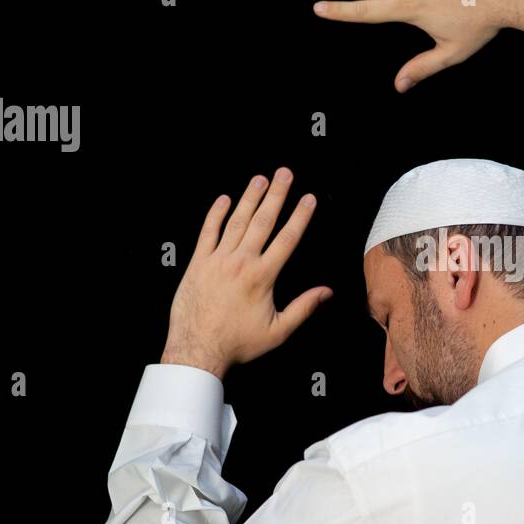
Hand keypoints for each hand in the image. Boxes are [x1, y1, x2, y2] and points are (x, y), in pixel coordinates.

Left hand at [161, 168, 331, 380]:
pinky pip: (207, 233)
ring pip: (236, 221)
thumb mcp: (277, 331)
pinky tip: (223, 199)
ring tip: (260, 179)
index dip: (300, 216)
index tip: (309, 198)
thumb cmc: (237, 344)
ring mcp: (217, 260)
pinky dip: (215, 215)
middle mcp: (241, 263)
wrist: (197, 349)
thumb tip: (326, 292)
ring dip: (249, 198)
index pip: (287, 239)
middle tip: (285, 173)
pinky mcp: (197, 263)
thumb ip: (304, 308)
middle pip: (263, 221)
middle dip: (277, 195)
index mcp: (262, 277)